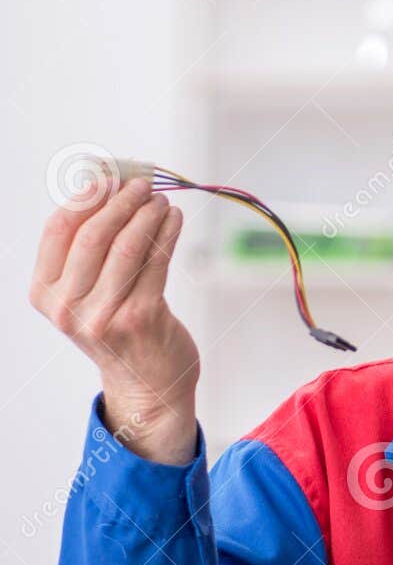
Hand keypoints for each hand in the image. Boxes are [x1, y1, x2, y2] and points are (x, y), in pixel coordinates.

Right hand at [29, 176, 200, 464]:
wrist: (145, 385)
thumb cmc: (116, 328)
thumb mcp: (84, 294)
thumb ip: (86, 248)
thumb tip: (106, 185)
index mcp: (45, 294)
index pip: (58, 229)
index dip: (86, 197)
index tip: (108, 178)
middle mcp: (68, 308)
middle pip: (94, 233)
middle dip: (121, 201)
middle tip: (143, 185)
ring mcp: (104, 315)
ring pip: (128, 244)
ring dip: (148, 214)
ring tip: (161, 201)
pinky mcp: (142, 318)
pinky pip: (157, 261)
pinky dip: (168, 232)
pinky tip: (174, 219)